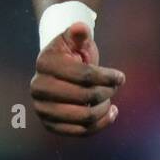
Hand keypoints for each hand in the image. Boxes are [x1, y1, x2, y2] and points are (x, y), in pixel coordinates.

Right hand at [30, 21, 124, 136]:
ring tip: (110, 99)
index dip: (107, 77)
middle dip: (107, 91)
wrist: (58, 71)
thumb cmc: (71, 52)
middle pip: (85, 96)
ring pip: (84, 117)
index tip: (121, 77)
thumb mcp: (75, 39)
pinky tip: (110, 112)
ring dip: (103, 109)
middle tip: (115, 87)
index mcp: (45, 63)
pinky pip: (80, 132)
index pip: (84, 75)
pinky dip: (100, 125)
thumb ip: (79, 33)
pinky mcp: (50, 125)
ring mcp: (42, 108)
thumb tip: (81, 27)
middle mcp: (38, 88)